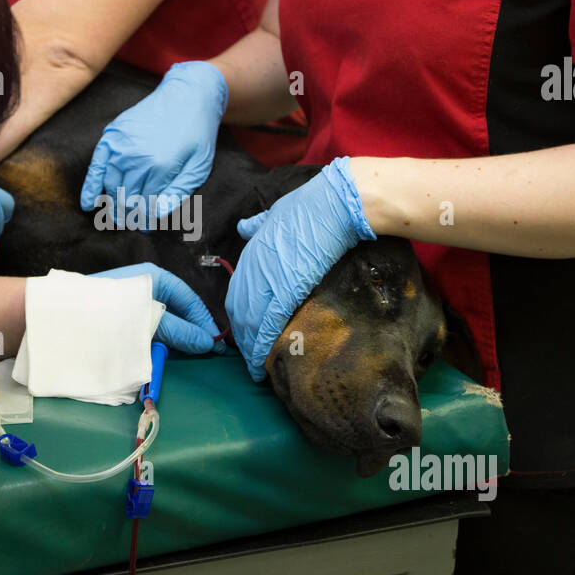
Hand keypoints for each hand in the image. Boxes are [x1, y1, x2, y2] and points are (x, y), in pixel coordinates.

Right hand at [80, 61, 227, 217]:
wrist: (188, 94)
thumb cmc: (197, 132)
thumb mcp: (199, 166)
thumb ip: (178, 192)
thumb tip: (156, 215)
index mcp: (160, 167)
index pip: (145, 204)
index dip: (145, 219)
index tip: (145, 227)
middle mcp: (137, 157)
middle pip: (127, 197)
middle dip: (129, 215)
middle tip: (130, 223)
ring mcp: (122, 144)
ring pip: (112, 185)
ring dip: (113, 204)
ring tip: (116, 216)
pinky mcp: (113, 135)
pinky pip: (97, 166)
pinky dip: (91, 186)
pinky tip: (88, 203)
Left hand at [92, 262, 224, 354]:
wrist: (61, 318)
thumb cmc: (107, 312)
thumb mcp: (149, 322)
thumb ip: (179, 331)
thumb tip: (208, 342)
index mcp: (154, 279)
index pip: (188, 299)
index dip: (204, 321)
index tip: (216, 343)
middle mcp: (145, 288)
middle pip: (177, 311)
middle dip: (192, 332)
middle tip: (206, 353)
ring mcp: (133, 304)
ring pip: (162, 322)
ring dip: (174, 340)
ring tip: (187, 357)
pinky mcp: (121, 319)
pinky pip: (146, 330)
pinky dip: (156, 342)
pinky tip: (161, 355)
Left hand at [225, 157, 374, 380]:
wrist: (335, 205)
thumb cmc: (313, 206)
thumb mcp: (277, 212)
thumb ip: (259, 223)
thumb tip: (244, 226)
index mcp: (252, 251)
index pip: (239, 292)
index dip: (242, 315)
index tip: (248, 332)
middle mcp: (253, 267)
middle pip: (240, 312)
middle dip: (244, 338)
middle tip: (251, 359)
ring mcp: (267, 279)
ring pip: (250, 323)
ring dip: (252, 349)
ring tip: (258, 369)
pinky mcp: (285, 290)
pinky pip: (267, 325)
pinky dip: (262, 346)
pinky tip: (263, 363)